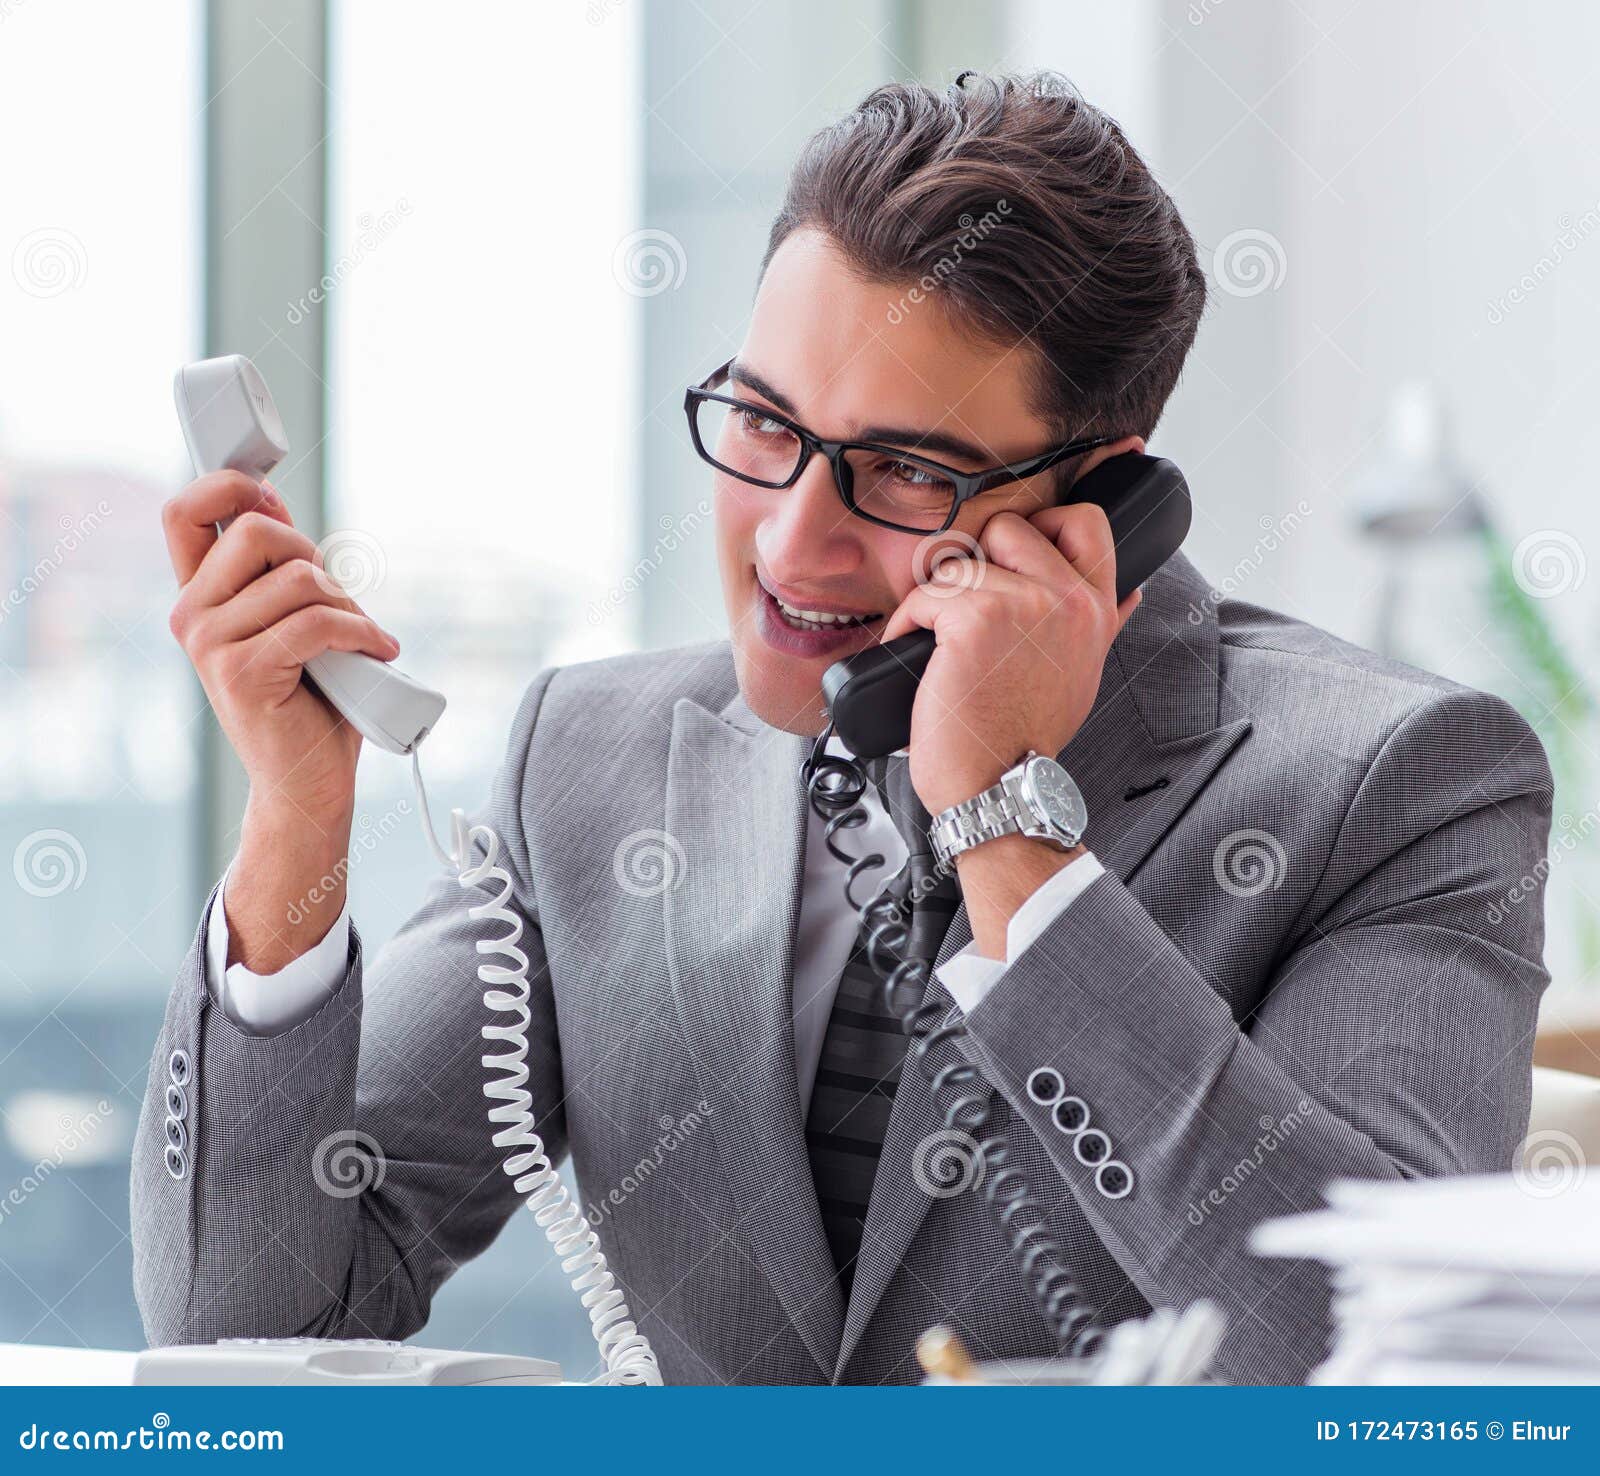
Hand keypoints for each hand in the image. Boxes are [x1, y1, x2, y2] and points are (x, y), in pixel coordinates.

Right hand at [163, 472, 400, 968]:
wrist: (309, 782)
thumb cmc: (312, 700)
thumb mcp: (293, 619)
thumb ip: (277, 568)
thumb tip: (270, 500)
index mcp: (199, 597)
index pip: (183, 512)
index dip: (229, 486)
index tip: (273, 497)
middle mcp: (191, 616)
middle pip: (257, 531)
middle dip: (315, 557)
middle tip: (338, 601)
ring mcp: (209, 645)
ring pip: (298, 578)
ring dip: (348, 605)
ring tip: (361, 638)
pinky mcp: (241, 674)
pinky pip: (316, 623)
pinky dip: (361, 633)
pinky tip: (377, 652)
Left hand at [880, 505, 1140, 815]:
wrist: (998, 786)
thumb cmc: (1027, 739)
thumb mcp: (1083, 674)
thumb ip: (1100, 625)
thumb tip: (1130, 593)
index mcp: (1095, 610)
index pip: (1085, 521)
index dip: (1042, 524)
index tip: (1012, 557)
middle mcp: (1067, 600)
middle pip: (1009, 527)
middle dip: (976, 563)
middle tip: (965, 608)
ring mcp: (1023, 604)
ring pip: (959, 563)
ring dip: (935, 602)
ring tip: (938, 646)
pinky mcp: (975, 618)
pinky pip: (926, 593)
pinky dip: (908, 624)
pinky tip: (919, 657)